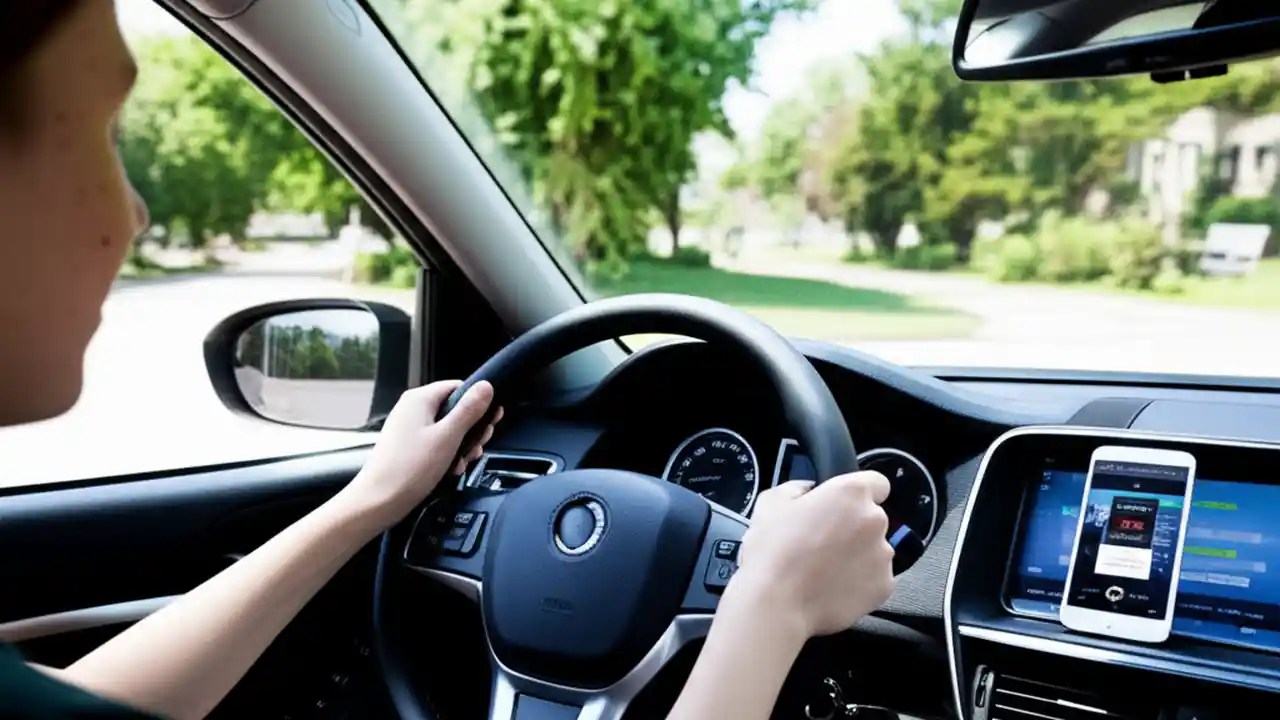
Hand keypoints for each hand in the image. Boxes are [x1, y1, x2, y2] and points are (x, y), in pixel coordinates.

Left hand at [337, 380, 501, 530]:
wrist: (378, 501)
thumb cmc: (409, 469)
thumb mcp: (448, 437)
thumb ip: (469, 411)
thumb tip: (486, 386)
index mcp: (420, 399)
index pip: (458, 387)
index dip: (478, 403)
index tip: (490, 421)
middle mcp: (412, 409)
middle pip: (454, 409)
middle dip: (471, 429)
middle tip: (477, 446)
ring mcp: (408, 428)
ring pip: (447, 429)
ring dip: (461, 445)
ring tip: (463, 461)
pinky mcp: (407, 446)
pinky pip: (435, 443)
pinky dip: (447, 454)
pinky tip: (451, 468)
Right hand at [731, 472, 894, 637]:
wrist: (776, 603)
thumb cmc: (772, 551)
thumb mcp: (771, 502)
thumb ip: (798, 488)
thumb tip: (809, 491)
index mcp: (851, 493)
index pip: (876, 482)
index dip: (859, 493)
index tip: (843, 506)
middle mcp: (874, 520)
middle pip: (872, 518)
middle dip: (853, 527)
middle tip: (823, 542)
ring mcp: (883, 555)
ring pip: (875, 549)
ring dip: (858, 555)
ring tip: (826, 570)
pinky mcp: (883, 586)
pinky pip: (875, 578)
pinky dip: (860, 582)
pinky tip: (833, 587)